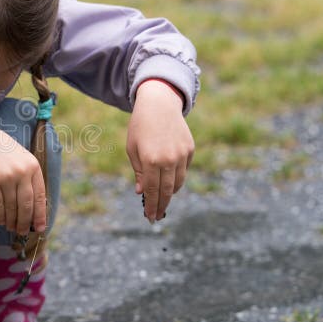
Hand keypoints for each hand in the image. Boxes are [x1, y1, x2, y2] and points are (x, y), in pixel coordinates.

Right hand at [0, 118, 46, 234]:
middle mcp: (21, 172)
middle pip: (26, 205)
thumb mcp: (22, 159)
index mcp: (33, 166)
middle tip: (23, 232)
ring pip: (11, 207)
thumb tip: (34, 209)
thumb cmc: (3, 152)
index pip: (40, 196)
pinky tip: (1, 221)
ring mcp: (6, 177)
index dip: (40, 215)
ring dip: (11, 221)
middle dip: (25, 222)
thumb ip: (30, 179)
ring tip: (11, 227)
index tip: (40, 228)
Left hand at [126, 79, 194, 222]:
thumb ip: (138, 172)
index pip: (152, 190)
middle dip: (162, 205)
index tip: (150, 217)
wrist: (159, 104)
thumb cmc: (140, 127)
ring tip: (162, 200)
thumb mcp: (132, 149)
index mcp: (150, 160)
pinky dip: (177, 177)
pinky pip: (184, 169)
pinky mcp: (190, 149)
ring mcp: (182, 154)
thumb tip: (141, 192)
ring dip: (171, 193)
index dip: (152, 205)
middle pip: (167, 190)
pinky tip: (169, 180)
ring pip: (178, 182)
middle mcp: (168, 159)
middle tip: (157, 216)